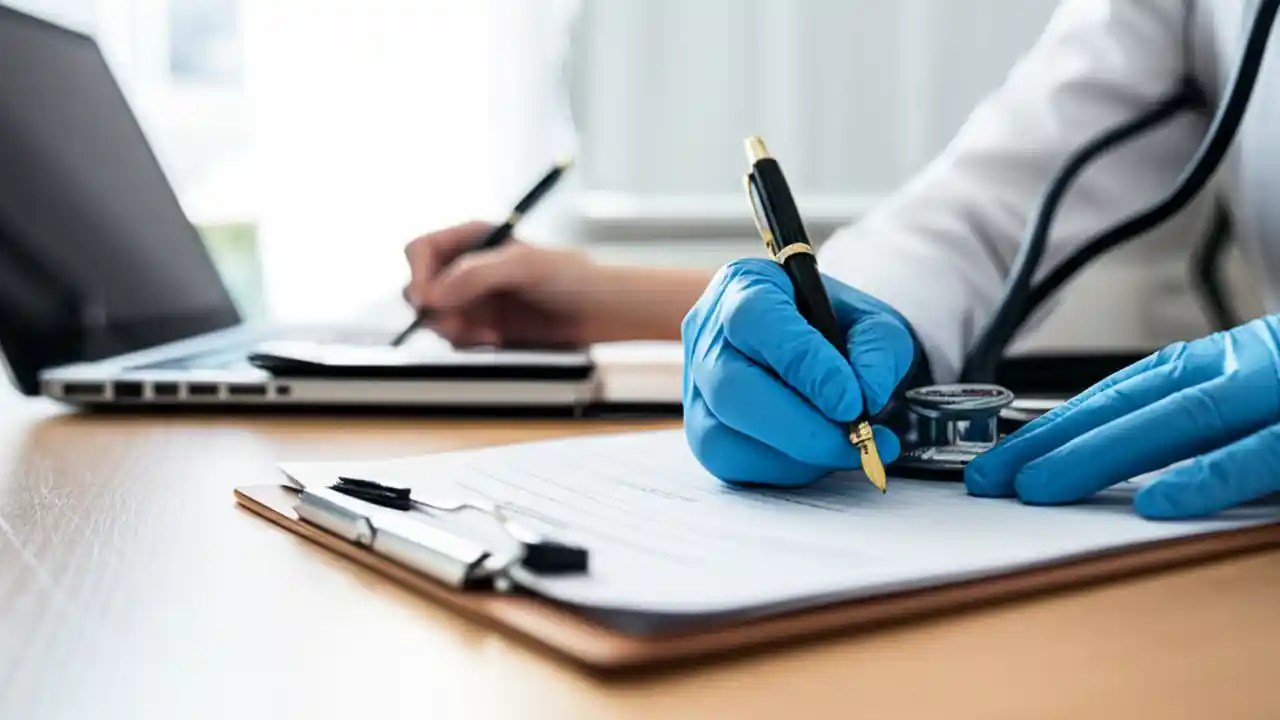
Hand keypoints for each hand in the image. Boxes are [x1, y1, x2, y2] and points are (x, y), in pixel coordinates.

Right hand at [403, 221, 600, 345]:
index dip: (417, 274)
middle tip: (459, 325)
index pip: (421, 250)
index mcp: (474, 238)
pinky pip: (454, 338)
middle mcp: (467, 266)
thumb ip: (478, 274)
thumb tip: (434, 294)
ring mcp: (473, 297)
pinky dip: (468, 343)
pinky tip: (496, 339)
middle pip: (419, 287)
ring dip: (453, 329)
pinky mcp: (482, 325)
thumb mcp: (527, 267)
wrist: (601, 312)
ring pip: (434, 317)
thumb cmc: (572, 278)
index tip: (428, 301)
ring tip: (488, 334)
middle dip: (434, 310)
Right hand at [682, 258, 918, 485]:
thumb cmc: (839, 330)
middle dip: (800, 427)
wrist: (817, 350)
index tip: (851, 403)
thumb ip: (878, 350)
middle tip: (859, 444)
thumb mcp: (874, 323)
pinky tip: (819, 455)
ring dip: (795, 455)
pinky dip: (784, 469)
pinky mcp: (699, 431)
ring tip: (849, 448)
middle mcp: (706, 334)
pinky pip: (730, 463)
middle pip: (730, 386)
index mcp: (744, 285)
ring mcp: (695, 386)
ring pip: (721, 435)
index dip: (803, 364)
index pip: (755, 319)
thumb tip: (864, 397)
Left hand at [965, 315, 1279, 518]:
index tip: (995, 463)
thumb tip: (1117, 461)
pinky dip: (1207, 477)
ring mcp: (1277, 393)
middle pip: (1132, 405)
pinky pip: (1262, 454)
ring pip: (1181, 418)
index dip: (1051, 429)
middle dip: (1052, 443)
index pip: (1117, 396)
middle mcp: (1239, 370)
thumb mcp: (1254, 397)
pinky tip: (1155, 502)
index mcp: (1216, 365)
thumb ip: (1196, 425)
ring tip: (1039, 489)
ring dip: (1102, 454)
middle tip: (989, 480)